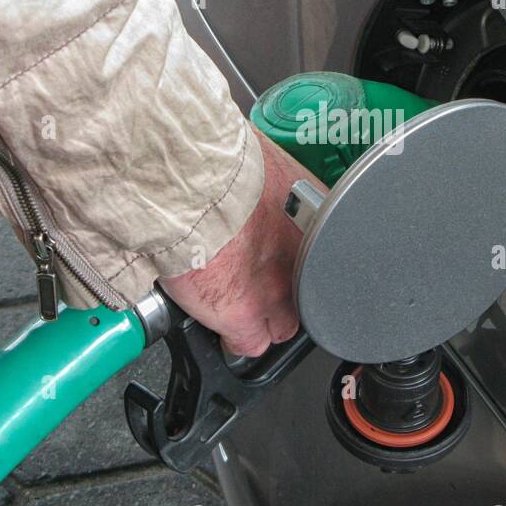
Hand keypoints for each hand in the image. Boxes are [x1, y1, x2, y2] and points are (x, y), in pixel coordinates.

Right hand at [160, 127, 323, 356]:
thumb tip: (259, 191)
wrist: (185, 179)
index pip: (319, 255)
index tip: (275, 257)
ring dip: (261, 318)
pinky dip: (234, 339)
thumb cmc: (215, 160)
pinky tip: (222, 327)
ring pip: (280, 326)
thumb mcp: (261, 165)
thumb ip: (270, 189)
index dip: (292, 261)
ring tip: (234, 302)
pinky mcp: (242, 314)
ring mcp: (277, 289)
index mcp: (317, 216)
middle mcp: (305, 256)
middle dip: (281, 292)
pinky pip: (248, 345)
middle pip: (303, 295)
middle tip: (252, 280)